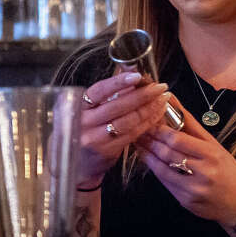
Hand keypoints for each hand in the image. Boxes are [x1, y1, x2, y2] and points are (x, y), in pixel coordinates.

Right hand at [77, 72, 170, 187]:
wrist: (73, 163)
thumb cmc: (83, 130)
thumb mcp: (87, 110)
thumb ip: (107, 93)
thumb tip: (129, 73)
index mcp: (77, 105)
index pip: (99, 91)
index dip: (118, 82)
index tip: (137, 76)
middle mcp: (84, 122)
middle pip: (117, 106)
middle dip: (142, 95)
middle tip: (160, 87)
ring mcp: (95, 138)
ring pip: (128, 121)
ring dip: (149, 109)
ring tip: (162, 100)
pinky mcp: (107, 150)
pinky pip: (132, 134)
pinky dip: (146, 123)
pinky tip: (156, 115)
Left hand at [134, 99, 235, 223]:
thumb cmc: (228, 170)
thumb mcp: (215, 146)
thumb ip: (191, 124)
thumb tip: (171, 99)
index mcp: (213, 155)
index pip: (178, 140)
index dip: (159, 130)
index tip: (148, 122)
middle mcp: (204, 172)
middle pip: (167, 153)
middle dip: (149, 141)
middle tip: (138, 130)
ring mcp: (194, 189)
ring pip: (162, 169)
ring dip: (147, 155)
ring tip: (138, 143)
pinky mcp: (186, 201)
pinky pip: (165, 183)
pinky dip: (154, 169)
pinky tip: (148, 160)